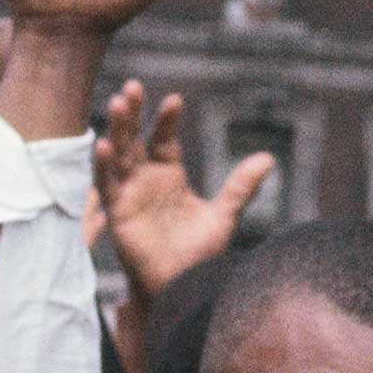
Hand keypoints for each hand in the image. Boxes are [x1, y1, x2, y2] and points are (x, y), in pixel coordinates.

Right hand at [93, 80, 273, 298]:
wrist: (184, 286)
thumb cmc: (199, 255)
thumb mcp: (224, 215)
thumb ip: (240, 186)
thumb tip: (269, 157)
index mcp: (169, 176)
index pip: (164, 139)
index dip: (167, 119)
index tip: (175, 99)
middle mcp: (146, 181)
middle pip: (136, 139)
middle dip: (133, 113)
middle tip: (132, 87)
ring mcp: (130, 195)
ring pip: (119, 155)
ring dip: (116, 130)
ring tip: (117, 103)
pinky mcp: (118, 213)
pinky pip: (107, 185)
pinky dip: (103, 166)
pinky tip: (103, 145)